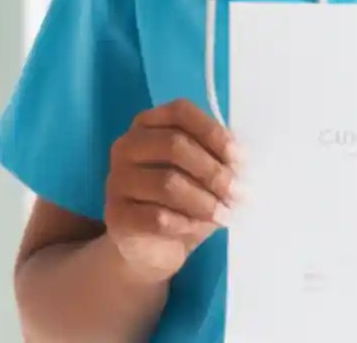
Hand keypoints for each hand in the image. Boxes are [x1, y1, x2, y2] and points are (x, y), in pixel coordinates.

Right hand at [104, 99, 243, 282]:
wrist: (154, 244)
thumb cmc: (185, 200)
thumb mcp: (206, 173)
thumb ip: (220, 158)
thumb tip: (240, 159)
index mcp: (149, 124)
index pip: (181, 111)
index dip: (213, 132)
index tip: (239, 157)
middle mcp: (127, 145)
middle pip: (174, 145)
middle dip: (213, 170)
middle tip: (236, 192)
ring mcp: (117, 180)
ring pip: (167, 183)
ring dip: (204, 201)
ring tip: (223, 213)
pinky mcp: (116, 215)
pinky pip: (157, 216)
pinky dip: (185, 222)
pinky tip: (196, 227)